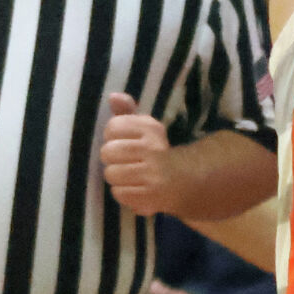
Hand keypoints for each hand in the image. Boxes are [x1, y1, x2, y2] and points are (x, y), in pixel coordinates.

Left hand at [102, 91, 177, 212]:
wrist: (184, 180)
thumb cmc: (155, 151)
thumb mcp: (144, 129)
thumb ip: (126, 112)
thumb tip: (113, 96)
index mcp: (151, 128)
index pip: (113, 127)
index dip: (112, 136)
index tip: (122, 140)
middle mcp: (153, 148)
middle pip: (108, 151)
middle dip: (111, 158)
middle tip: (124, 161)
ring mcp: (153, 174)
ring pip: (111, 174)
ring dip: (116, 177)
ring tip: (129, 176)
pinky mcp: (151, 196)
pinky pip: (119, 193)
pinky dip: (123, 192)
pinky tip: (135, 188)